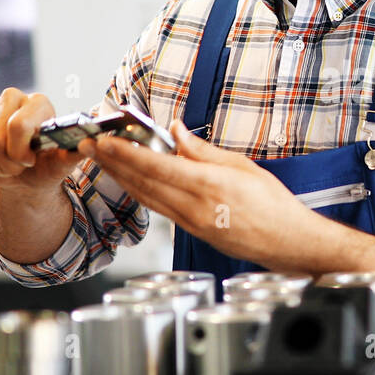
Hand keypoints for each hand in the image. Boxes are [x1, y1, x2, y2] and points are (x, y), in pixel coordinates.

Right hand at [0, 87, 82, 193]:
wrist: (26, 176)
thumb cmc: (47, 166)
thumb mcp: (62, 164)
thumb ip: (73, 154)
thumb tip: (88, 144)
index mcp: (39, 103)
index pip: (18, 126)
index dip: (20, 152)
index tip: (30, 160)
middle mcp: (12, 97)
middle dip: (8, 164)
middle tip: (19, 167)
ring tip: (6, 167)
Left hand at [79, 121, 319, 267]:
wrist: (286, 243)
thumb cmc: (273, 205)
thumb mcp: (242, 167)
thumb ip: (203, 150)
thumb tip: (177, 130)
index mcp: (209, 186)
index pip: (157, 167)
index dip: (126, 153)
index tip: (105, 139)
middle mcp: (194, 207)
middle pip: (143, 182)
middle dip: (111, 162)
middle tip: (88, 144)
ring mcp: (190, 223)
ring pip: (145, 197)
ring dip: (119, 177)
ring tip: (99, 159)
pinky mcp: (190, 232)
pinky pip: (157, 208)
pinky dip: (138, 192)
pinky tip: (127, 181)